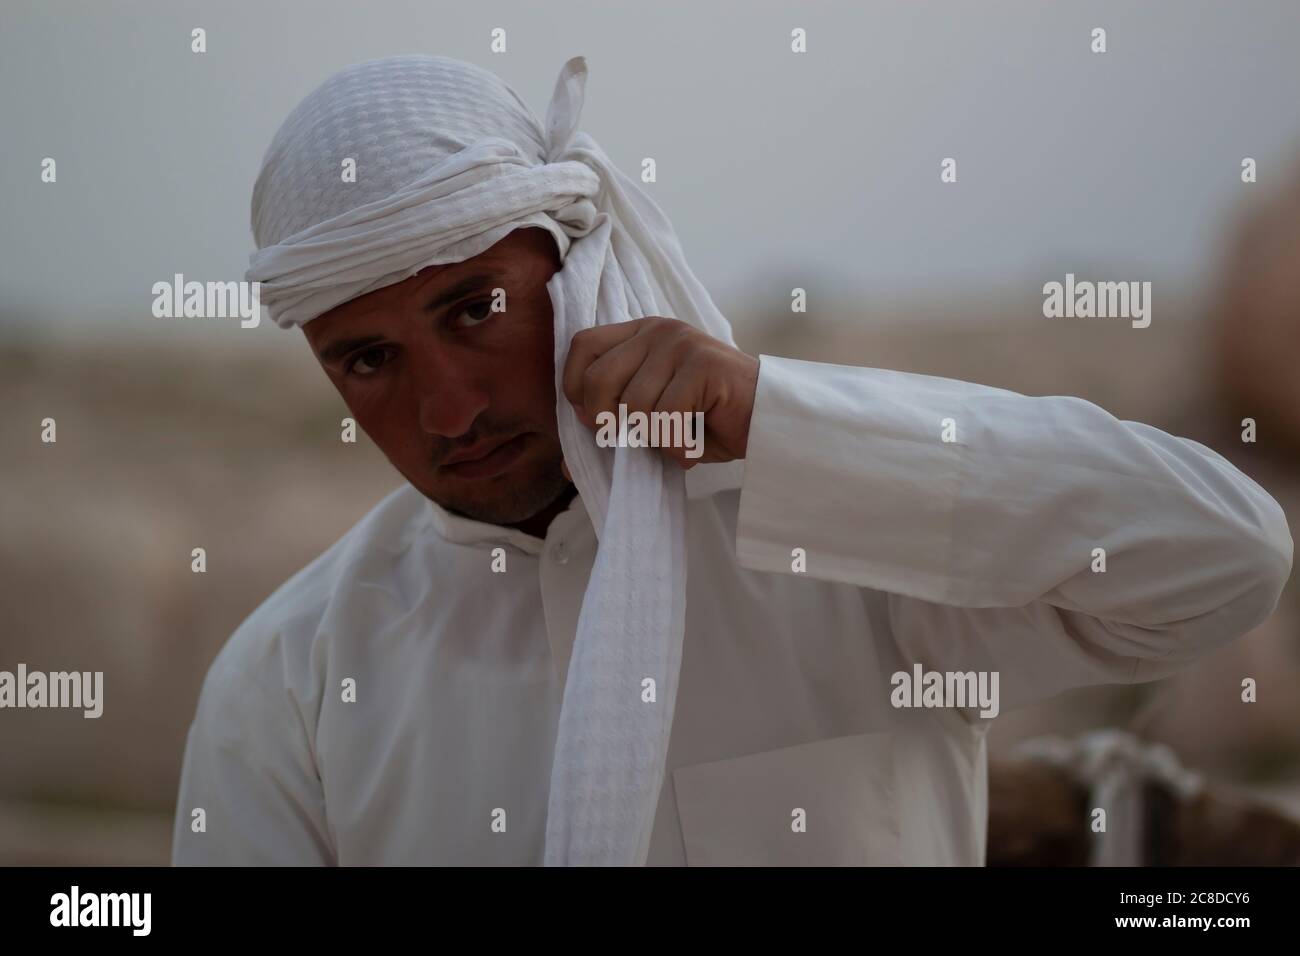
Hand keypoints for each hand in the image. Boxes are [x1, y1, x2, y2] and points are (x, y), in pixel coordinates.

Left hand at [560, 317, 758, 471]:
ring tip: (677, 439)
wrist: (766, 423)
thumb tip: (567, 457)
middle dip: (608, 422)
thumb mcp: (651, 421)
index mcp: (640, 335)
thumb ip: (613, 425)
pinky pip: (666, 416)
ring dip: (653, 438)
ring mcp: (682, 344)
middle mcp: (658, 331)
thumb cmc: (708, 423)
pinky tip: (692, 447)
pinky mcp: (704, 364)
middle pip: (599, 378)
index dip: (576, 387)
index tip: (594, 418)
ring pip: (633, 404)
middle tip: (637, 439)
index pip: (582, 345)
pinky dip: (676, 446)